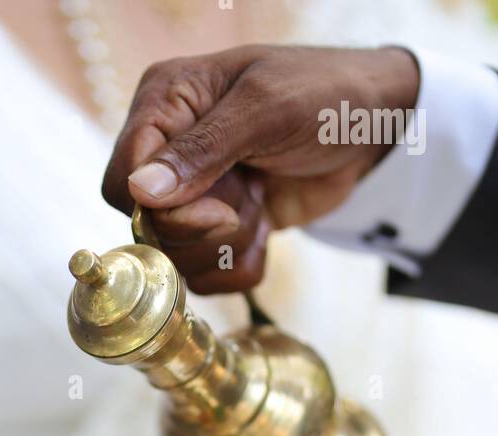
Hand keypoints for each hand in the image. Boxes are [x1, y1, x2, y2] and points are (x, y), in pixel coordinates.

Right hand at [103, 44, 420, 293]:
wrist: (375, 130)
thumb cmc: (325, 96)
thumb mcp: (267, 110)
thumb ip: (202, 150)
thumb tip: (142, 191)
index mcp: (165, 103)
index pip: (122, 182)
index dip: (162, 211)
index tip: (218, 205)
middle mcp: (167, 150)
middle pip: (148, 231)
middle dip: (206, 231)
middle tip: (249, 198)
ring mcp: (191, 194)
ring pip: (177, 261)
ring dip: (229, 245)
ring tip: (260, 202)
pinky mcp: (216, 230)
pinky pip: (207, 277)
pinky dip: (242, 264)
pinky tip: (265, 227)